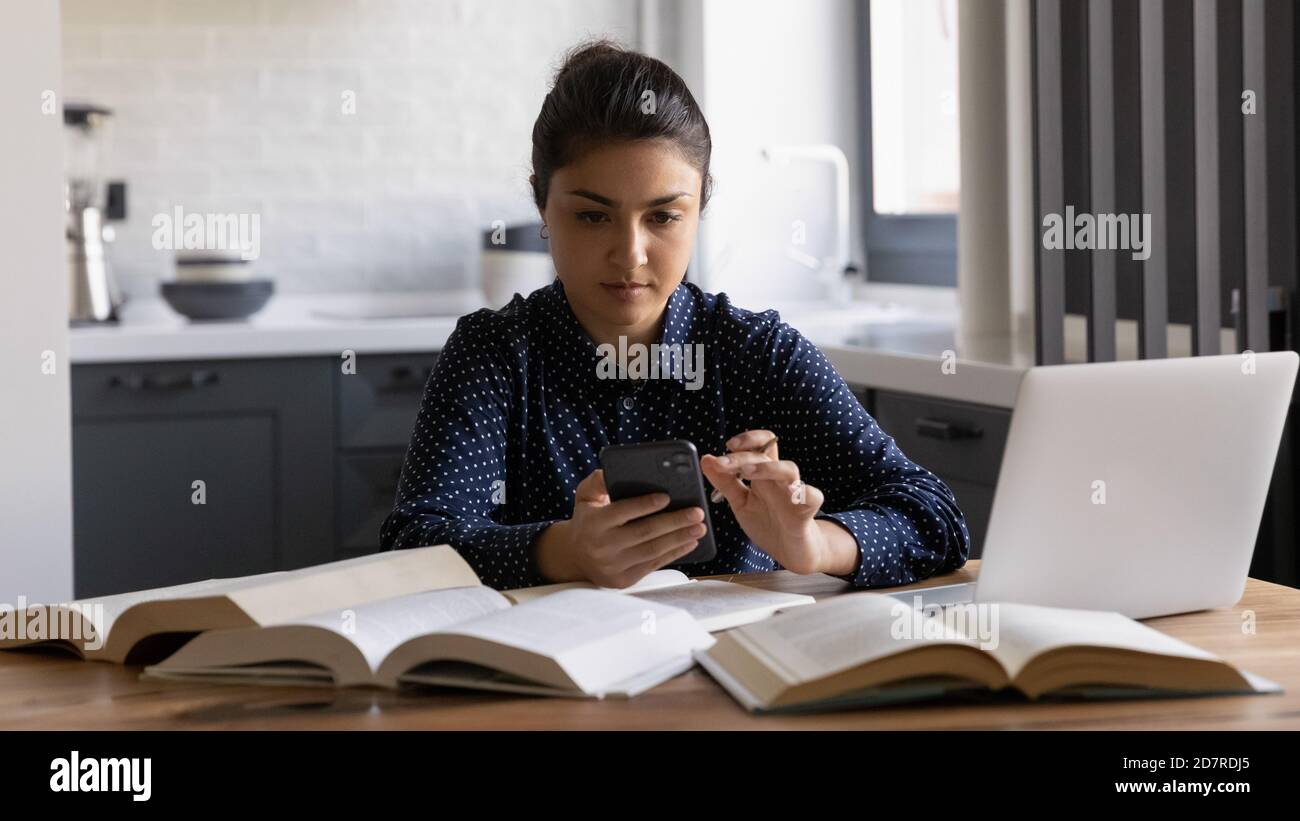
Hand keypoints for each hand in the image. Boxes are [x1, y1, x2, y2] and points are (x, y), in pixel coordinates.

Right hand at [533, 468, 706, 587]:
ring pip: (652, 551)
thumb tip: (611, 471)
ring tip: (699, 528)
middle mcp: (602, 546)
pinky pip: (653, 565)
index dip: (645, 505)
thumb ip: (597, 482)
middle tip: (697, 513)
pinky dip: (674, 554)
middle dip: (674, 522)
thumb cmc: (588, 519)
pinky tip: (690, 542)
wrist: (575, 556)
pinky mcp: (623, 580)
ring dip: (679, 539)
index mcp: (593, 523)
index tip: (667, 497)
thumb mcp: (585, 497)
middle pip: (644, 533)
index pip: (622, 512)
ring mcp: (612, 566)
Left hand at [700, 429, 850, 575]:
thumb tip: (706, 460)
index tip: (728, 446)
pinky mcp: (807, 510)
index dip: (747, 439)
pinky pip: (812, 496)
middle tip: (722, 464)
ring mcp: (794, 493)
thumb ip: (725, 482)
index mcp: (764, 475)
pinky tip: (792, 494)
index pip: (761, 445)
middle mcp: (779, 479)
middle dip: (743, 456)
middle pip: (767, 454)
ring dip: (767, 467)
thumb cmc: (767, 523)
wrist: (789, 550)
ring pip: (789, 469)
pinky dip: (803, 493)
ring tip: (746, 472)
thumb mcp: (740, 502)